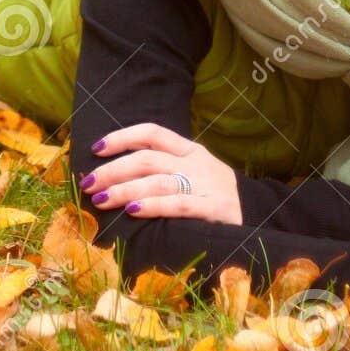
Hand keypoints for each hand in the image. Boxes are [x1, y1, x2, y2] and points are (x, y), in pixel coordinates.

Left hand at [81, 122, 241, 223]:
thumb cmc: (215, 197)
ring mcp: (206, 185)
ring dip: (124, 189)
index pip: (152, 133)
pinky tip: (132, 209)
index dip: (122, 137)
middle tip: (88, 183)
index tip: (96, 148)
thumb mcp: (195, 174)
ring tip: (101, 198)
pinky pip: (178, 204)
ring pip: (158, 181)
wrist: (261, 217)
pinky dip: (152, 205)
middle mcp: (196, 164)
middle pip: (148, 159)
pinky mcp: (214, 210)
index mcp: (190, 150)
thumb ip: (164, 169)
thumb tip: (116, 175)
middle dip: (113, 170)